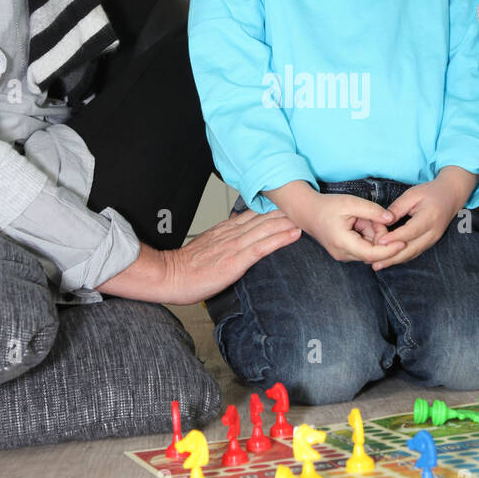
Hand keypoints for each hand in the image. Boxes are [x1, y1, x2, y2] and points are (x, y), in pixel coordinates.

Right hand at [99, 209, 301, 304]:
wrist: (170, 276)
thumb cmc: (187, 266)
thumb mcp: (208, 245)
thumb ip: (224, 237)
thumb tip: (239, 229)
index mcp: (226, 230)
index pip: (255, 214)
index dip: (275, 207)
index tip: (293, 201)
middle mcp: (232, 233)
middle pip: (265, 217)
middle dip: (287, 210)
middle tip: (309, 202)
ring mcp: (234, 246)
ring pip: (266, 228)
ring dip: (288, 221)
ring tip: (308, 215)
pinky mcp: (235, 261)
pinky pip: (261, 247)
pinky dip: (279, 239)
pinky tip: (293, 234)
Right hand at [300, 192, 406, 262]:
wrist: (307, 212)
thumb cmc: (327, 206)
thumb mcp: (351, 203)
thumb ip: (372, 211)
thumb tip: (391, 219)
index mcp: (343, 242)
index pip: (372, 254)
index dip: (390, 250)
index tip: (403, 241)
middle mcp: (343, 254)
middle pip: (373, 252)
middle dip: (380, 235)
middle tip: (375, 217)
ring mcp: (343, 255)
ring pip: (369, 250)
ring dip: (373, 235)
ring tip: (365, 218)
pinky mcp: (345, 253)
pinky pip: (363, 248)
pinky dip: (367, 236)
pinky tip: (362, 223)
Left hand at [368, 172, 465, 270]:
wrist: (451, 196)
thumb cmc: (430, 193)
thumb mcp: (412, 194)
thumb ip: (397, 208)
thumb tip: (383, 222)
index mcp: (430, 217)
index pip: (410, 231)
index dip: (394, 237)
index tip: (379, 242)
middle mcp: (433, 232)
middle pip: (411, 248)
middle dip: (391, 257)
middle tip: (373, 262)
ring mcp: (433, 240)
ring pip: (412, 254)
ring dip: (394, 261)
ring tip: (377, 265)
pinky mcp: (430, 243)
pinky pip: (414, 253)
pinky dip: (401, 258)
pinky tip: (388, 261)